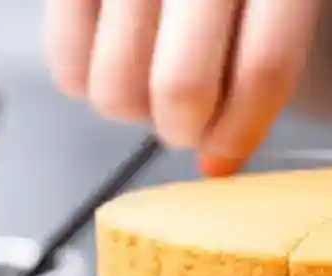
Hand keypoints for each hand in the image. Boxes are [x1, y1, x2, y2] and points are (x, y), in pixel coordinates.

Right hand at [45, 0, 323, 174]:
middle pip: (184, 88)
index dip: (245, 130)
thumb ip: (259, 63)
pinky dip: (89, 85)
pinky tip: (116, 59)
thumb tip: (220, 160)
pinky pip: (66, 65)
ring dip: (136, 111)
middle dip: (185, 128)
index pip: (264, 68)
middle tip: (188, 120)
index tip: (226, 155)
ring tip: (152, 81)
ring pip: (118, 88)